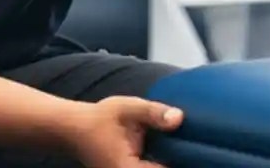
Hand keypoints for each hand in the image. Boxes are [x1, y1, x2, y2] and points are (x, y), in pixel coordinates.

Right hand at [69, 96, 183, 167]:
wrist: (73, 129)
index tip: (196, 151)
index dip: (182, 162)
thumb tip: (179, 118)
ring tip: (186, 148)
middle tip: (194, 147)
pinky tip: (173, 149)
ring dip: (169, 161)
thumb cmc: (98, 118)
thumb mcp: (126, 108)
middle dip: (178, 161)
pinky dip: (160, 161)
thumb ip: (153, 113)